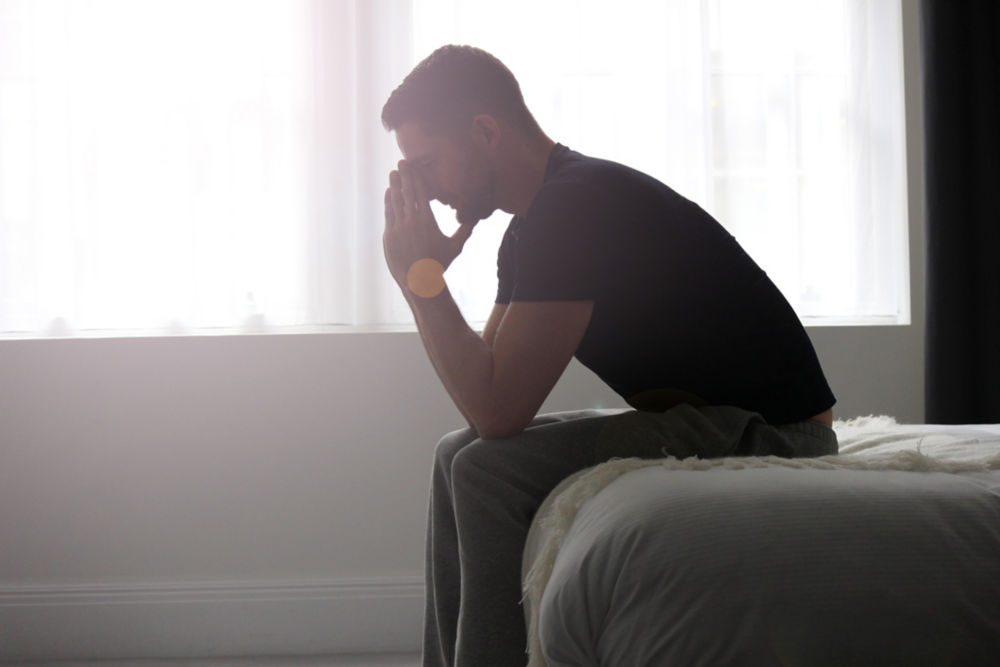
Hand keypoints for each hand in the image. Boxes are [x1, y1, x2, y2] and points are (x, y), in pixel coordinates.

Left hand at [383, 161, 474, 287]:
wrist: (420, 281)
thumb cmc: (439, 263)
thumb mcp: (455, 246)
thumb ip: (466, 230)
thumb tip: (478, 218)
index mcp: (428, 221)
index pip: (422, 194)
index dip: (417, 180)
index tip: (415, 169)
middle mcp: (413, 222)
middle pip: (408, 193)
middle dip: (405, 176)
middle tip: (402, 162)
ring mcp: (399, 228)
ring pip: (396, 201)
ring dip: (395, 185)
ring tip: (393, 173)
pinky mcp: (389, 236)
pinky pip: (389, 214)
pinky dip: (388, 202)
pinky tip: (388, 192)